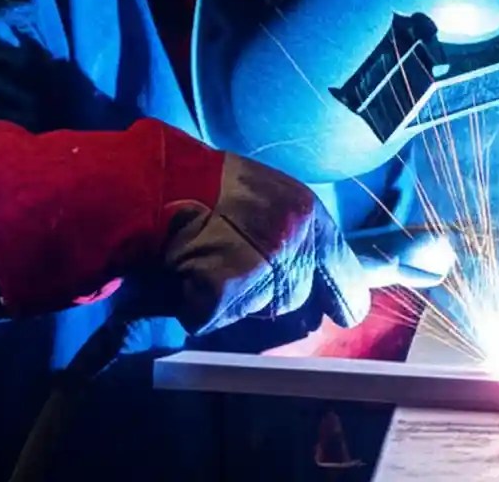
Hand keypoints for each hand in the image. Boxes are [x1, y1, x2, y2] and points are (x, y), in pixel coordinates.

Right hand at [161, 154, 369, 335]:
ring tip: (203, 259)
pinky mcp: (222, 297)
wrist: (152, 180)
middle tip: (234, 262)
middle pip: (294, 296)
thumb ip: (296, 229)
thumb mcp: (267, 192)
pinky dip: (195, 305)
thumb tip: (320, 272)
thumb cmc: (204, 181)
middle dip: (269, 292)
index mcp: (307, 213)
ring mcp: (259, 274)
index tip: (345, 312)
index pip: (346, 272)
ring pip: (254, 309)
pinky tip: (182, 274)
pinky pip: (212, 317)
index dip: (344, 296)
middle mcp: (292, 244)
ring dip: (232, 298)